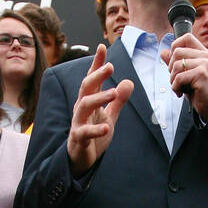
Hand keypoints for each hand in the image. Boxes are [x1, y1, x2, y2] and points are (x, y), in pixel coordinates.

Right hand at [67, 44, 132, 175]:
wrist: (81, 160)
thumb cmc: (93, 136)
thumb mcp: (109, 116)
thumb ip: (118, 101)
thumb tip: (129, 81)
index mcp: (89, 101)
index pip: (92, 79)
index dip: (97, 64)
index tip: (102, 47)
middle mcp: (81, 109)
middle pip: (86, 87)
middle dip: (97, 75)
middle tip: (110, 66)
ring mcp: (78, 123)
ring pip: (84, 106)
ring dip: (99, 98)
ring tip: (114, 93)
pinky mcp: (78, 138)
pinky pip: (85, 132)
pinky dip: (96, 129)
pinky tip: (108, 127)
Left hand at [162, 32, 207, 119]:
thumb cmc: (197, 89)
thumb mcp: (184, 73)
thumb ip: (174, 61)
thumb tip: (163, 52)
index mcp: (202, 52)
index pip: (186, 37)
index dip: (175, 47)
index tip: (175, 62)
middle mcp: (205, 56)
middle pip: (177, 52)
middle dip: (171, 68)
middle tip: (176, 79)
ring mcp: (205, 64)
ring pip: (176, 65)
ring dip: (172, 80)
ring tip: (179, 87)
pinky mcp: (202, 74)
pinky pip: (179, 77)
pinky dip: (175, 87)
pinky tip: (180, 93)